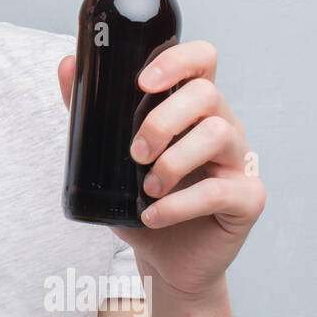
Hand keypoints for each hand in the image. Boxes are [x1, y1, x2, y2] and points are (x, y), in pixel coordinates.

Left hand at [57, 41, 265, 300]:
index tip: (142, 83)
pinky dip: (179, 205)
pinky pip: (221, 191)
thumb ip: (88, 111)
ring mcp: (239, 160)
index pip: (202, 59)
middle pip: (207, 95)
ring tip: (147, 187)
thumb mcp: (107, 153)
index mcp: (193, 107)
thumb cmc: (140, 199)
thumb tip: (68, 65)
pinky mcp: (247, 198)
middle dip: (162, 121)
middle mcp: (223, 125)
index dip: (178, 60)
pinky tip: (153, 215)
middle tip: (135, 152)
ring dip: (173, 161)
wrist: (162, 258)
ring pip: (218, 134)